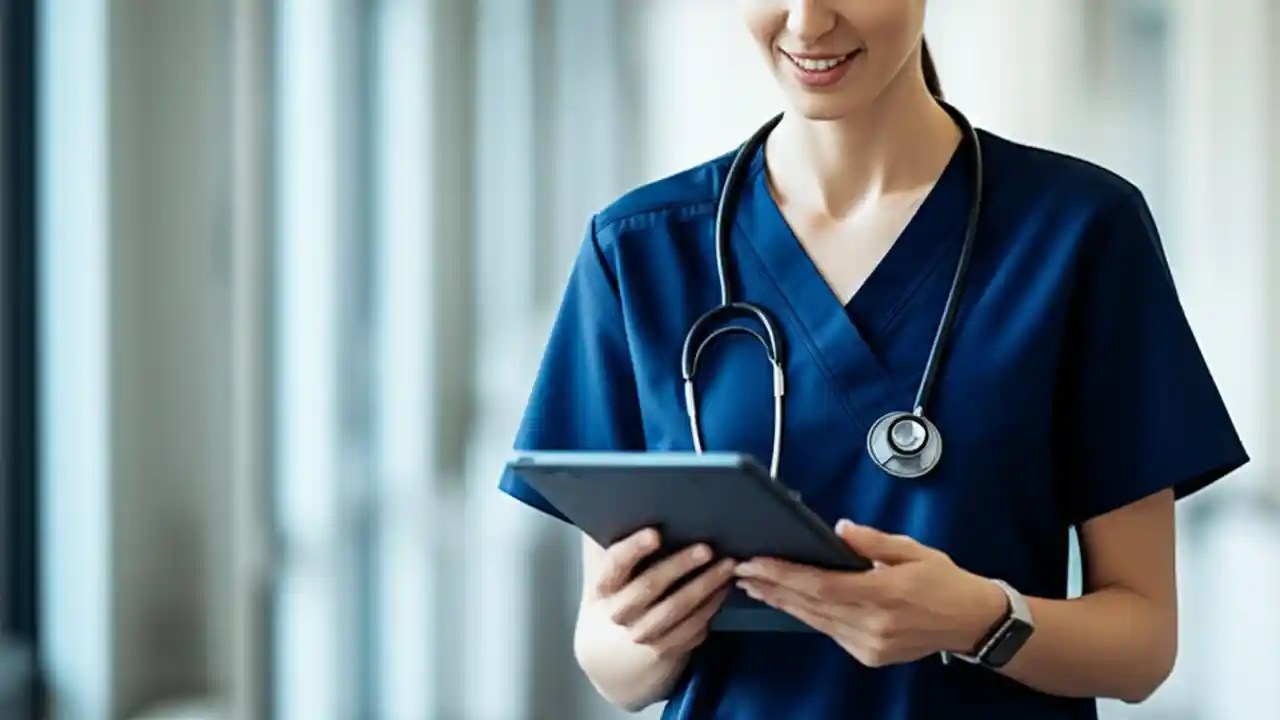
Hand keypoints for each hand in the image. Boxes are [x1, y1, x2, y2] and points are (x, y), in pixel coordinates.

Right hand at [587, 528, 736, 658]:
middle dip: (680, 565)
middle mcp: (620, 613)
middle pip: (649, 587)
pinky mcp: (666, 648)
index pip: (615, 565)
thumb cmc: (613, 595)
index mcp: (603, 587)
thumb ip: (609, 540)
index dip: (634, 548)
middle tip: (707, 547)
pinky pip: (693, 627)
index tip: (655, 533)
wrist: (607, 652)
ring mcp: (643, 634)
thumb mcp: (604, 571)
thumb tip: (621, 497)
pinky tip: (725, 588)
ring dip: (705, 586)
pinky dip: (712, 607)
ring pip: (677, 610)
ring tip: (727, 565)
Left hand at [734, 520, 1007, 667]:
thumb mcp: (912, 550)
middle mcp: (873, 624)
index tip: (756, 564)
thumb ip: (873, 541)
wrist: (972, 622)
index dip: (784, 575)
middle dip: (773, 586)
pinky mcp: (869, 655)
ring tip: (755, 585)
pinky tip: (789, 602)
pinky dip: (806, 615)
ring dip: (783, 602)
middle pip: (810, 605)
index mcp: (884, 594)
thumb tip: (840, 529)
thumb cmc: (944, 581)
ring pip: (815, 621)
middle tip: (742, 571)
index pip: (821, 585)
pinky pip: (829, 632)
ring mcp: (870, 644)